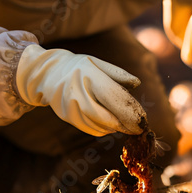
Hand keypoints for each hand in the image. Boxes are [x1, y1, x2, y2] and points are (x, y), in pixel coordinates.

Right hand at [15, 44, 146, 135]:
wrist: (48, 74)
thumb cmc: (79, 67)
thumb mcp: (97, 63)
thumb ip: (118, 74)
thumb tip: (137, 84)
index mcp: (89, 75)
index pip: (114, 96)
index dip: (131, 110)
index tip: (143, 120)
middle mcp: (78, 92)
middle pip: (106, 115)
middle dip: (126, 124)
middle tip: (139, 128)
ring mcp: (70, 106)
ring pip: (99, 125)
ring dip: (116, 128)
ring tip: (126, 126)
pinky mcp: (67, 116)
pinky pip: (90, 128)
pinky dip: (103, 129)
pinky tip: (111, 126)